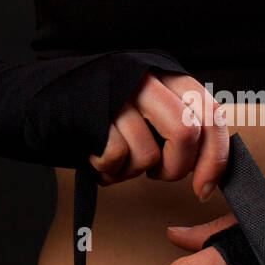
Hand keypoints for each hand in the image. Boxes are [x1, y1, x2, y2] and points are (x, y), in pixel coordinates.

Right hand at [91, 73, 228, 200]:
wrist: (50, 101)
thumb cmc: (109, 116)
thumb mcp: (150, 110)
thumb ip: (182, 125)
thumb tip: (212, 168)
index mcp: (168, 76)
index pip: (211, 113)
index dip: (214, 157)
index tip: (204, 188)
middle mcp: (146, 77)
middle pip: (186, 132)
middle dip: (176, 168)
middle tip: (158, 175)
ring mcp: (118, 93)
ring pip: (149, 152)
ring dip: (134, 170)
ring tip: (118, 161)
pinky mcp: (92, 111)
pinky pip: (116, 155)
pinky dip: (109, 170)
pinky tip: (99, 158)